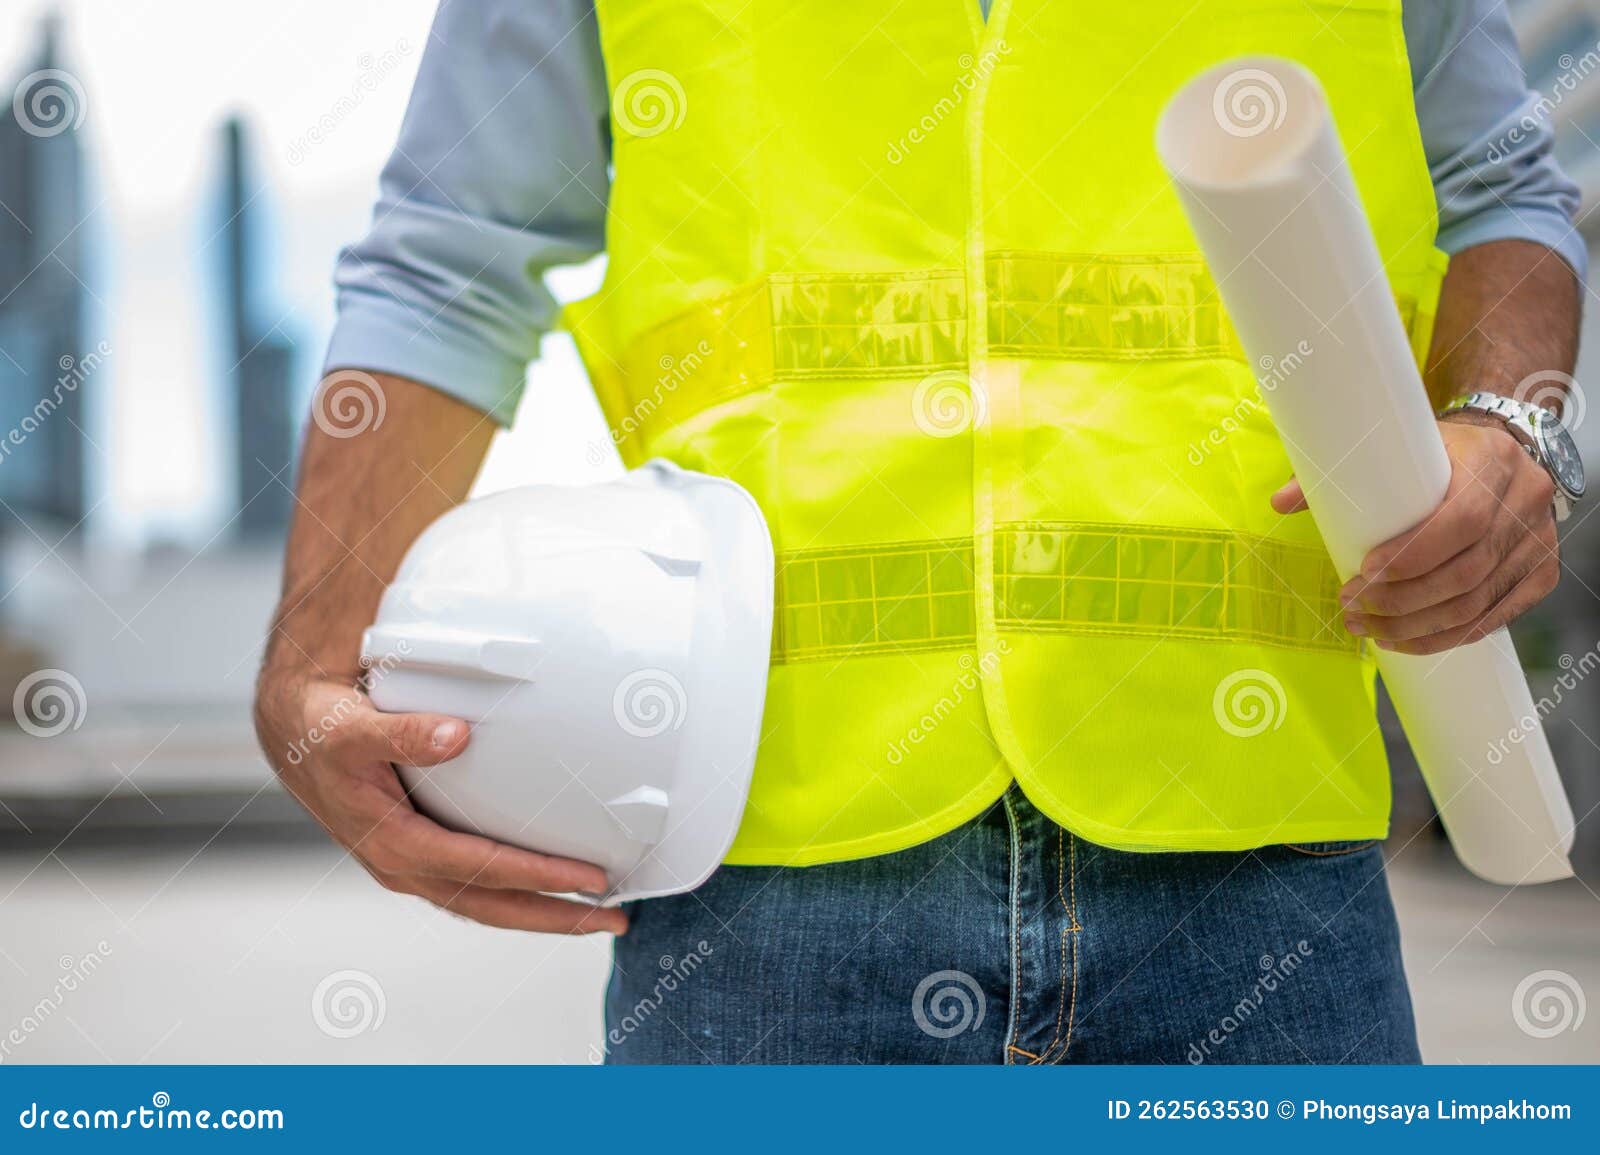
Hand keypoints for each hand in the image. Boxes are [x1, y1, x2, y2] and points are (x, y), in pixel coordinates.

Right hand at [253, 666, 625, 933]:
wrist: (294, 733)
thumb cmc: (324, 730)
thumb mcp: (352, 728)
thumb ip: (402, 733)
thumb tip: (455, 736)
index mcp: (392, 842)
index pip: (481, 868)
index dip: (537, 876)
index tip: (589, 876)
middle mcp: (403, 866)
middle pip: (492, 906)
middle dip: (555, 917)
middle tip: (616, 919)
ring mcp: (411, 866)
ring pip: (486, 904)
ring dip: (543, 913)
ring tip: (600, 913)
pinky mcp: (419, 854)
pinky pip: (476, 885)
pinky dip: (518, 892)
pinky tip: (553, 886)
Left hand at [1270, 416, 1559, 655]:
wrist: (1500, 448)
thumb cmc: (1436, 452)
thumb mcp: (1397, 447)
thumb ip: (1337, 474)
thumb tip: (1279, 502)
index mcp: (1492, 460)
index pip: (1461, 520)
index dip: (1412, 556)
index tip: (1364, 573)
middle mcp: (1526, 501)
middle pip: (1466, 573)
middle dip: (1402, 602)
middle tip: (1353, 610)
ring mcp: (1539, 541)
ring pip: (1478, 603)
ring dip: (1417, 627)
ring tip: (1369, 630)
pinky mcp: (1540, 573)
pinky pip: (1495, 618)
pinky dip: (1448, 636)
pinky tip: (1407, 640)